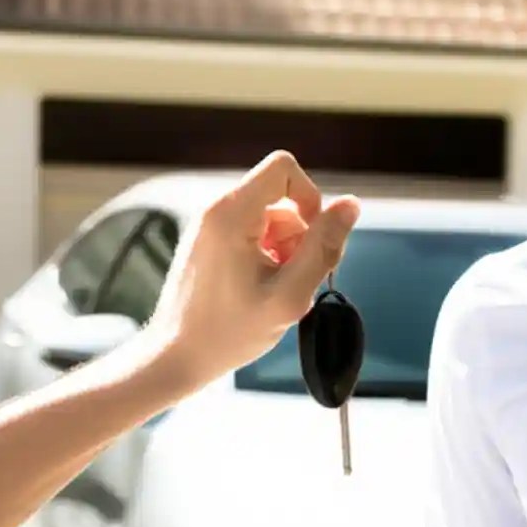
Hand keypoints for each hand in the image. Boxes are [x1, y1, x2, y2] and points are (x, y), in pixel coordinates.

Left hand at [146, 151, 360, 385]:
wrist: (175, 358)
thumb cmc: (228, 332)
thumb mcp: (289, 295)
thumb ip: (323, 247)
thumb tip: (351, 204)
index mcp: (231, 214)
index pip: (283, 167)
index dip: (310, 196)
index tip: (312, 238)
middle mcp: (215, 210)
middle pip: (280, 198)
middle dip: (299, 235)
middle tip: (292, 280)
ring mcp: (208, 226)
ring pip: (270, 219)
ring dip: (284, 250)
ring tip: (273, 291)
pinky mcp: (207, 242)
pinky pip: (251, 233)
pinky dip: (266, 257)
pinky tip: (257, 291)